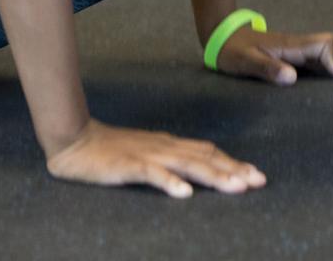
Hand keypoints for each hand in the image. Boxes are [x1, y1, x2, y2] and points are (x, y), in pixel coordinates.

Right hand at [45, 118, 265, 198]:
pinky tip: (183, 193)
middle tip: (258, 182)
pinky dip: (169, 182)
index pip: (207, 153)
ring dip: (212, 175)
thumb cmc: (109, 150)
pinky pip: (151, 173)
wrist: (74, 139)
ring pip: (186, 165)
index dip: (232, 163)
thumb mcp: (145, 154)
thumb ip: (168, 161)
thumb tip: (193, 175)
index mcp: (168, 145)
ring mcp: (146, 155)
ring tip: (234, 187)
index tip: (255, 175)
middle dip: (232, 170)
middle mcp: (163, 147)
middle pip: (204, 158)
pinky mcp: (127, 164)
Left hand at [216, 28, 332, 84]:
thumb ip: (265, 68)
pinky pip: (324, 58)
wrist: (222, 37)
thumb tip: (291, 77)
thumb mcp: (244, 62)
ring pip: (332, 51)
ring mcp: (298, 50)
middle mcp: (299, 46)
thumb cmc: (231, 52)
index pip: (322, 48)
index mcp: (290, 45)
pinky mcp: (295, 57)